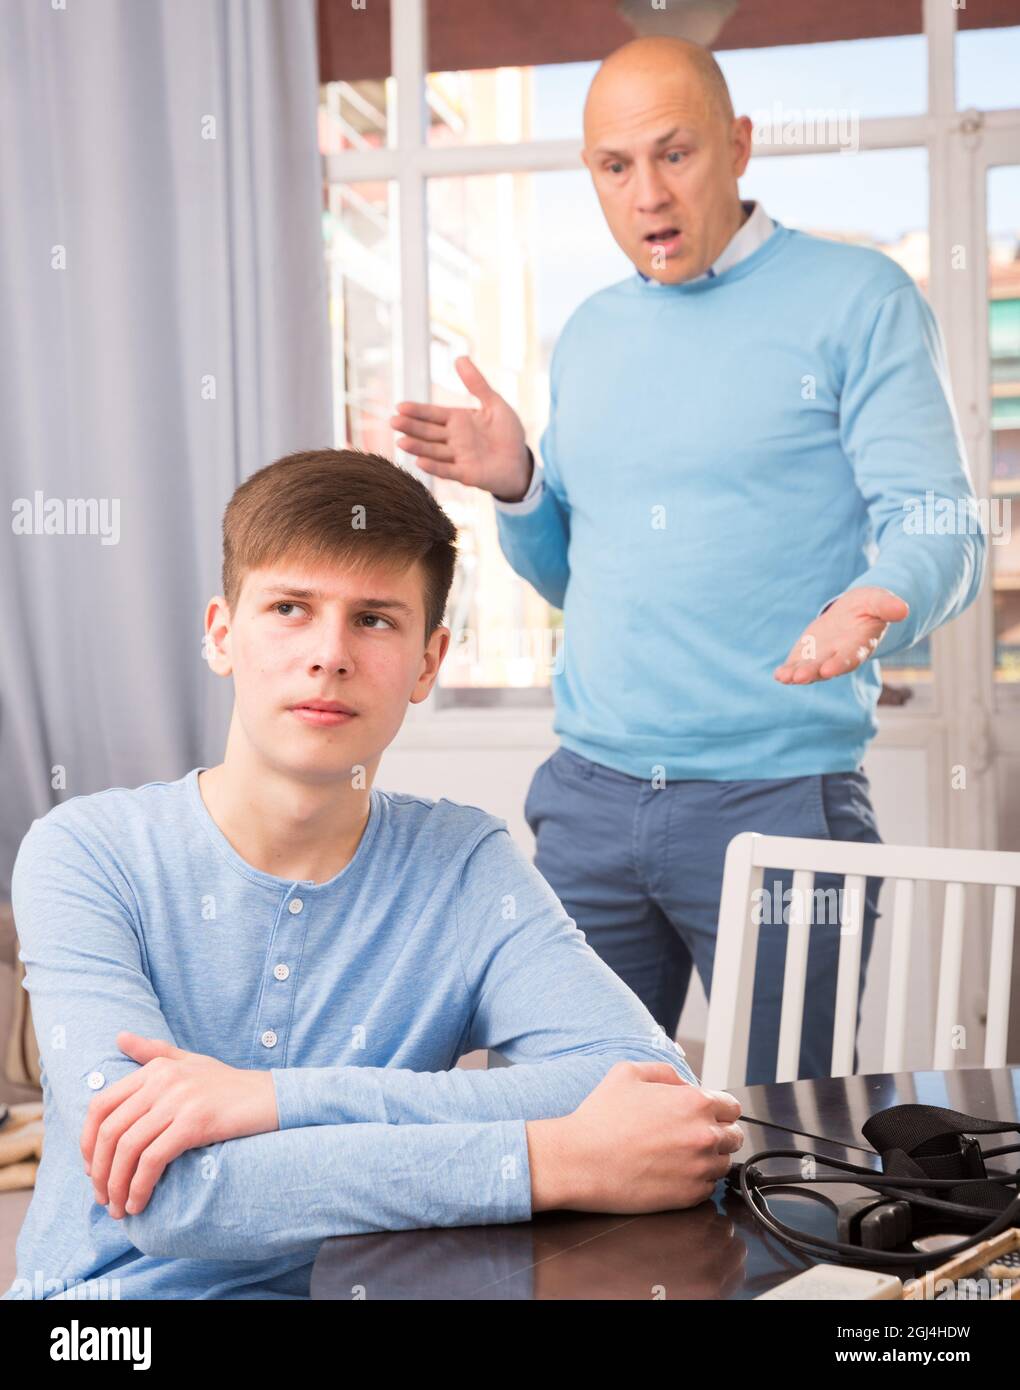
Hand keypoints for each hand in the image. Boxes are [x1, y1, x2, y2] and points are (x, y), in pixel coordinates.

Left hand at [80, 1031, 278, 1218]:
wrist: (270, 1097)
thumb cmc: (228, 1084)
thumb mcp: (189, 1060)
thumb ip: (152, 1051)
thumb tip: (119, 1036)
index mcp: (155, 1068)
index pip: (100, 1105)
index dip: (87, 1141)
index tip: (91, 1168)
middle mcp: (161, 1080)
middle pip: (109, 1131)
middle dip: (99, 1171)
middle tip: (103, 1197)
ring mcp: (178, 1101)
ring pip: (127, 1149)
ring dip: (117, 1185)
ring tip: (120, 1208)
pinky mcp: (194, 1123)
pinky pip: (153, 1160)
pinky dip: (140, 1186)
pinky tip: (140, 1202)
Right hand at [390, 356, 531, 500]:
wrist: (520, 461)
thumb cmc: (507, 432)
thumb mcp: (495, 404)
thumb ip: (477, 384)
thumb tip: (460, 357)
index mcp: (457, 420)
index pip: (433, 414)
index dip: (417, 411)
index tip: (400, 406)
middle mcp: (453, 439)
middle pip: (428, 432)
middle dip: (411, 427)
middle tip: (393, 422)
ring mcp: (457, 457)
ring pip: (433, 451)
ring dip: (417, 447)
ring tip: (401, 442)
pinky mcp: (466, 475)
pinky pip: (447, 470)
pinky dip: (434, 467)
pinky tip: (419, 462)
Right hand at [526, 1060, 743, 1214]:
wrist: (581, 1159)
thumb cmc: (600, 1117)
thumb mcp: (628, 1073)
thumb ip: (664, 1072)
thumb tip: (682, 1083)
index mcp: (694, 1103)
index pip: (732, 1107)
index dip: (719, 1110)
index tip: (707, 1116)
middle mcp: (704, 1135)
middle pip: (734, 1137)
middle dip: (718, 1134)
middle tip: (692, 1136)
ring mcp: (699, 1168)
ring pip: (723, 1164)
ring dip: (708, 1159)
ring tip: (678, 1155)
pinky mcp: (689, 1196)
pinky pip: (708, 1188)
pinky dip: (696, 1181)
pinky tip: (671, 1172)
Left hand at [774, 586, 908, 684]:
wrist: (854, 611)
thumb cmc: (869, 606)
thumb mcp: (878, 600)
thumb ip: (888, 606)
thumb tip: (903, 609)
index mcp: (859, 644)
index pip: (851, 656)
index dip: (840, 663)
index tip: (829, 670)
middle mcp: (839, 655)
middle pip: (826, 666)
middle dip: (813, 672)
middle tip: (800, 677)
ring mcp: (822, 656)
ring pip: (810, 669)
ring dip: (798, 674)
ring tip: (786, 677)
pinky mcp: (808, 654)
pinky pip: (797, 664)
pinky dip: (788, 671)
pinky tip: (779, 675)